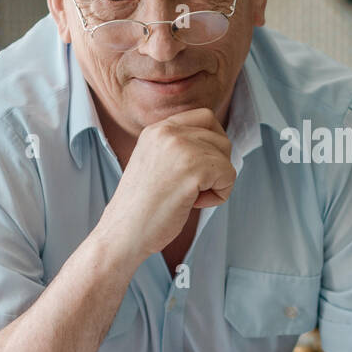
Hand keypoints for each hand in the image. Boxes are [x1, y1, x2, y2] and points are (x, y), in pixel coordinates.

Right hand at [103, 107, 234, 257]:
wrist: (123, 233)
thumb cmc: (141, 208)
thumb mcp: (155, 163)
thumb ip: (179, 149)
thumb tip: (217, 146)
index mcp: (157, 129)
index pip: (205, 117)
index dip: (212, 144)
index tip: (199, 169)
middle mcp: (168, 132)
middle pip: (220, 137)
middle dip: (216, 165)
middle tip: (192, 187)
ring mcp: (180, 147)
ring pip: (226, 157)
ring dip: (217, 182)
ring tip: (189, 197)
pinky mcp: (194, 168)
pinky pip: (228, 175)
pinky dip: (219, 195)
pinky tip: (193, 203)